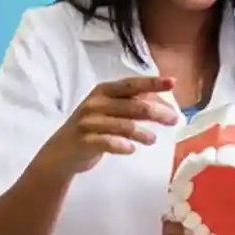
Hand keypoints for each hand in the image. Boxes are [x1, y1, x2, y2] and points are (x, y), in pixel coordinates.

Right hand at [36, 76, 179, 176]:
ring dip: (143, 133)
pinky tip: (131, 149)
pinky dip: (123, 146)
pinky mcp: (85, 140)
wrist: (61, 152)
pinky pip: (109, 142)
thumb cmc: (93, 128)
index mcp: (104, 90)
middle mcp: (96, 102)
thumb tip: (165, 107)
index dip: (153, 83)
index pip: (132, 84)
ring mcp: (89, 121)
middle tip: (173, 120)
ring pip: (124, 125)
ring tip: (152, 140)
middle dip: (157, 113)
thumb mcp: (111, 111)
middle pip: (134, 105)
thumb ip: (133, 105)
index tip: (172, 82)